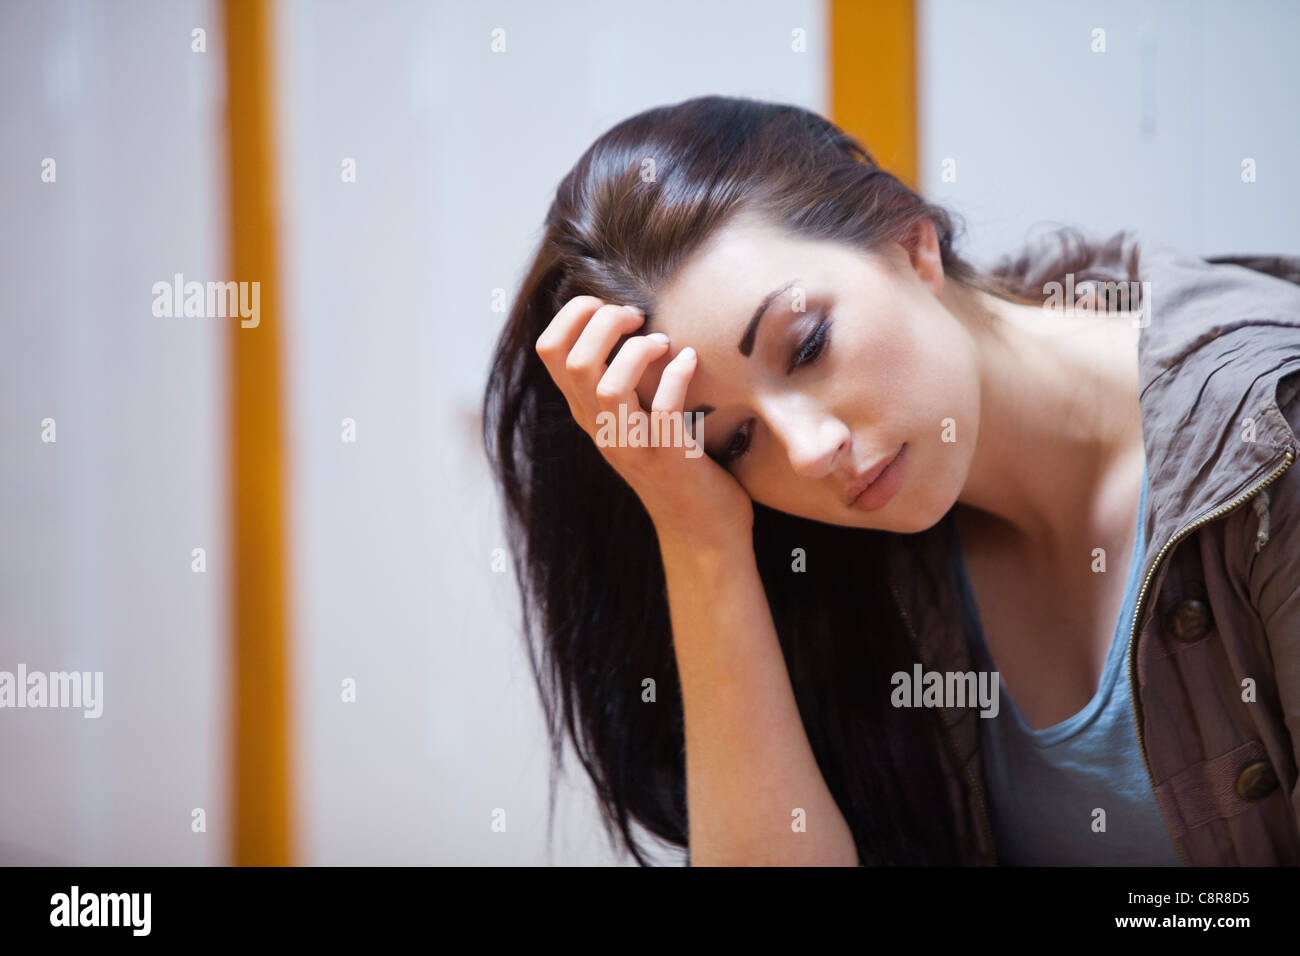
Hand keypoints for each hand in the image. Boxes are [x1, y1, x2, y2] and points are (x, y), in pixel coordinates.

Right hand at [534, 296, 754, 543]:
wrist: (702, 536)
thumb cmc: (676, 467)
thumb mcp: (633, 421)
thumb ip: (622, 381)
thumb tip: (624, 321)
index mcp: (588, 414)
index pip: (550, 351)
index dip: (574, 314)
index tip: (609, 305)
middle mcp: (601, 429)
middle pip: (573, 361)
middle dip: (605, 322)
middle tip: (637, 317)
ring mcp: (633, 447)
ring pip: (607, 386)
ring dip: (637, 351)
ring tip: (661, 343)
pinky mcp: (670, 461)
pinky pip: (664, 410)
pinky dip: (678, 376)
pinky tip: (691, 361)